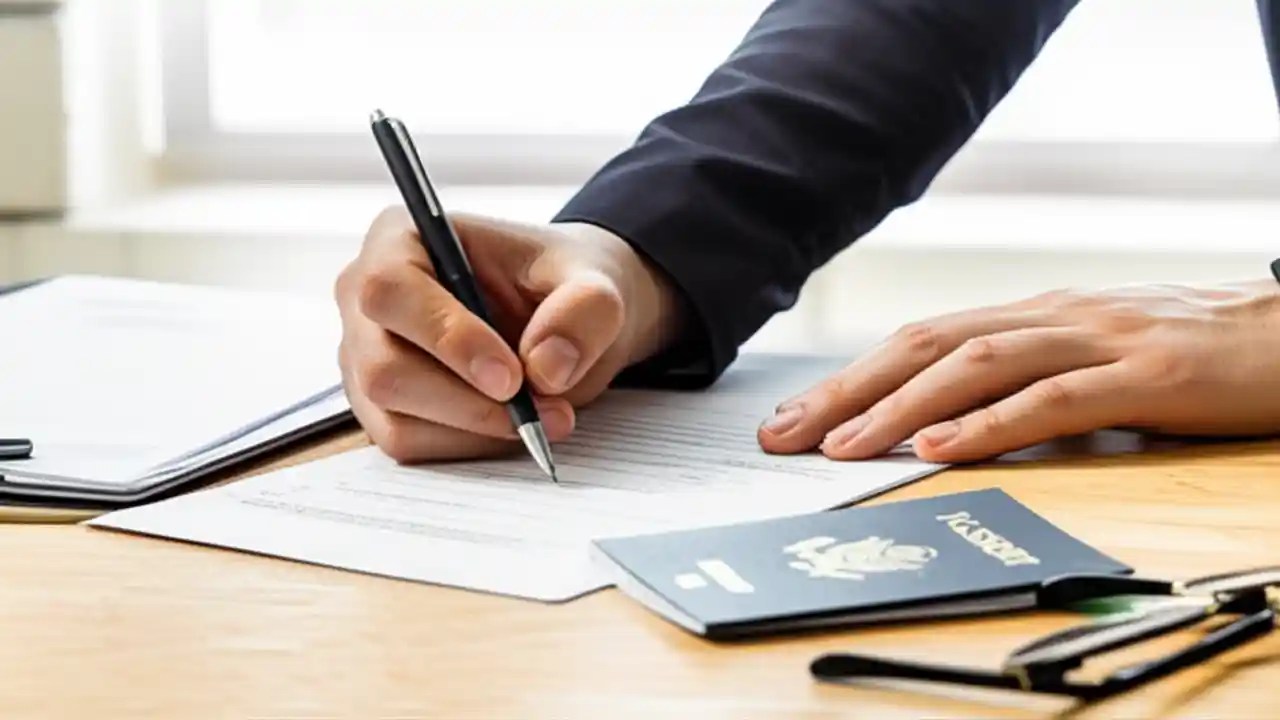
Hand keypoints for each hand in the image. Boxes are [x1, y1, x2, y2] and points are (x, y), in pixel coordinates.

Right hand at [336, 208, 681, 461]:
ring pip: (394, 416)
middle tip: (540, 410)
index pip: (390, 288)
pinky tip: (514, 426)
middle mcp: (368, 298)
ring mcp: (366, 357)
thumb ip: (584, 312)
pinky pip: (409, 444)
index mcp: (401, 238)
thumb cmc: (563, 286)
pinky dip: (468, 446)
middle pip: (383, 366)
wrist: (566, 320)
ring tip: (546, 417)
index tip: (510, 376)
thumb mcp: (596, 284)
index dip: (446, 337)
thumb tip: (546, 367)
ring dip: (475, 428)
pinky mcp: (382, 407)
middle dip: (466, 400)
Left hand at [758, 281, 1279, 462]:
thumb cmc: (1187, 350)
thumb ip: (1020, 379)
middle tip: (783, 435)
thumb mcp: (1088, 357)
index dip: (850, 378)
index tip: (792, 418)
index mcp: (1033, 315)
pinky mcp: (1149, 374)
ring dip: (902, 409)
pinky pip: (1058, 399)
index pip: (921, 341)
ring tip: (844, 446)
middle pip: (928, 345)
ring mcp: (1100, 340)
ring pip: (978, 366)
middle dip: (848, 392)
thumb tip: (939, 420)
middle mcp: (1052, 317)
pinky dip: (994, 422)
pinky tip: (943, 448)